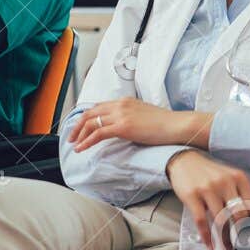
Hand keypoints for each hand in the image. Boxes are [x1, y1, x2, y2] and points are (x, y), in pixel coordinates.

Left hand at [67, 98, 210, 151]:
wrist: (176, 125)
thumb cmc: (166, 124)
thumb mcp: (144, 116)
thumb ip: (131, 118)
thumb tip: (124, 129)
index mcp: (125, 101)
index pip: (99, 107)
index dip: (87, 117)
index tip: (81, 127)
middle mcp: (120, 105)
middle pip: (90, 113)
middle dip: (78, 125)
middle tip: (72, 137)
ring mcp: (121, 114)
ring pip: (91, 122)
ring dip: (79, 134)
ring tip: (74, 145)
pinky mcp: (123, 126)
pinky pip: (98, 133)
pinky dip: (87, 141)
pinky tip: (82, 148)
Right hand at [166, 150, 249, 249]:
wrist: (184, 161)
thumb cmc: (210, 174)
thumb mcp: (229, 177)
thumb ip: (240, 194)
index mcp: (239, 178)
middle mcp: (225, 182)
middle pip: (238, 214)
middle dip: (241, 234)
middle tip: (242, 246)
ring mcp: (208, 189)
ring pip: (220, 220)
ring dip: (224, 240)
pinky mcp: (192, 196)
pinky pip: (201, 221)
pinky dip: (207, 236)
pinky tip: (210, 245)